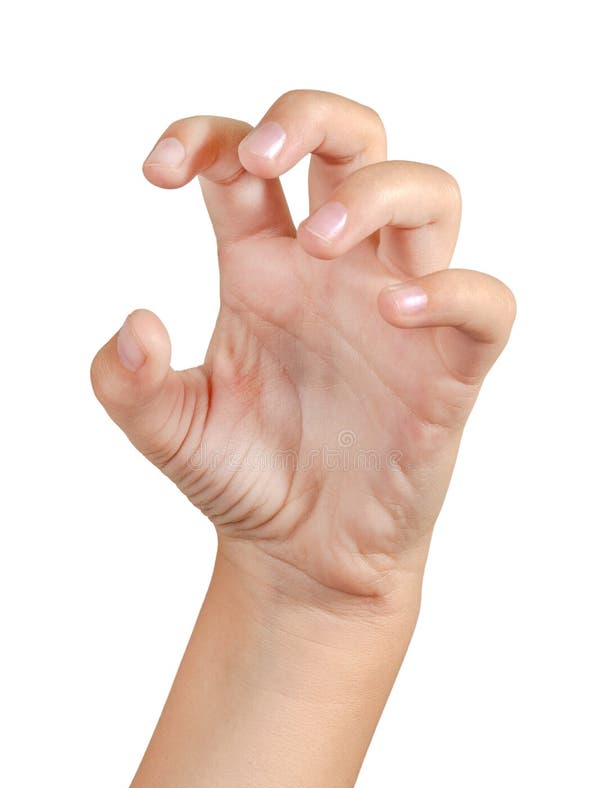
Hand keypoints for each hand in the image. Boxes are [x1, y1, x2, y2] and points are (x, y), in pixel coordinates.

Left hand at [91, 90, 514, 604]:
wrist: (302, 554)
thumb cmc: (244, 479)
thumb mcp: (168, 430)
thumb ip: (126, 381)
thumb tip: (135, 324)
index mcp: (264, 269)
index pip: (245, 160)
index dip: (205, 137)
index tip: (158, 172)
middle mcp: (335, 275)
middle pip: (353, 141)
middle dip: (310, 120)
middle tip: (262, 159)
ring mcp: (397, 313)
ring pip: (429, 197)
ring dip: (377, 194)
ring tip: (319, 243)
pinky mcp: (447, 369)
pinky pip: (483, 305)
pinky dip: (453, 293)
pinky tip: (395, 313)